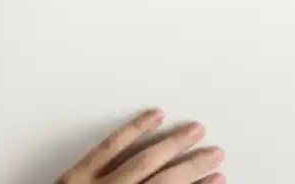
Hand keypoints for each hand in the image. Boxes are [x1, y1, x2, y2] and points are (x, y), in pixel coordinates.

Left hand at [57, 109, 225, 183]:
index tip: (219, 179)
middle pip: (165, 180)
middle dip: (194, 165)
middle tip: (215, 154)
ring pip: (143, 160)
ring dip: (173, 143)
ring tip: (194, 130)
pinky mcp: (75, 177)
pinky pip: (109, 147)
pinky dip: (133, 130)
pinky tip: (153, 117)